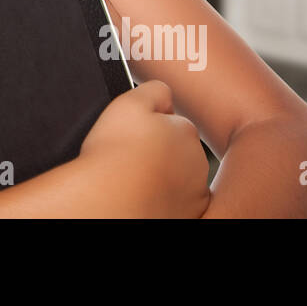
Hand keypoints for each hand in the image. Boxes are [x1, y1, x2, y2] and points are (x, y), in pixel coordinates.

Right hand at [79, 80, 211, 217]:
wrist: (109, 203)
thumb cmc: (115, 157)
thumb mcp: (129, 103)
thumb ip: (153, 90)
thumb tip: (163, 93)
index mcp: (186, 131)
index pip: (172, 123)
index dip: (149, 127)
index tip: (133, 135)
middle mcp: (197, 162)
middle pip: (177, 150)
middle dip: (159, 151)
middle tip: (130, 156)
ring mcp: (194, 193)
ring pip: (178, 177)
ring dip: (161, 176)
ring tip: (133, 178)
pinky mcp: (187, 215)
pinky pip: (175, 202)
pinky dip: (162, 200)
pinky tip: (142, 196)